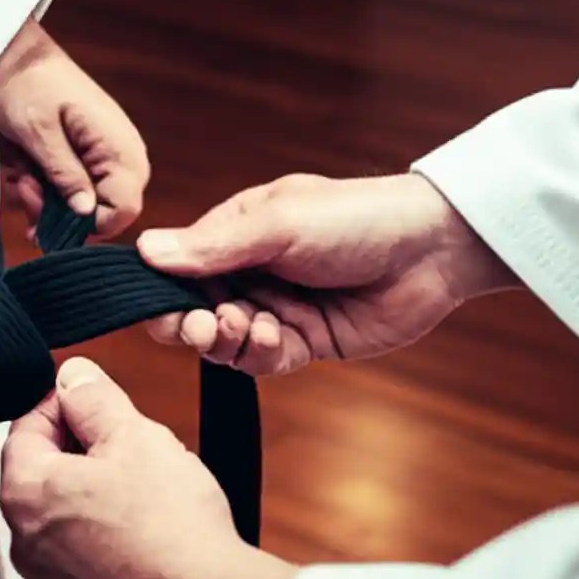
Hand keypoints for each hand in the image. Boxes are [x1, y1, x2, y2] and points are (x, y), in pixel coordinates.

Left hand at [0, 18, 149, 239]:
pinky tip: (26, 172)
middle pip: (105, 213)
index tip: (48, 215)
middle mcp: (122, 154)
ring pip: (86, 206)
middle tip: (26, 189)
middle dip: (62, 214)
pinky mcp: (89, 156)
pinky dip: (47, 189)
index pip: (124, 209)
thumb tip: (86, 213)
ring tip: (21, 176)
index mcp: (119, 146)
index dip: (87, 224)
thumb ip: (64, 174)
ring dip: (49, 201)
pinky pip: (75, 190)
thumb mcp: (38, 133)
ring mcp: (107, 156)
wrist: (14, 56)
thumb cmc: (27, 85)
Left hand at [0, 357, 295, 578]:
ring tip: (141, 481)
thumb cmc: (171, 529)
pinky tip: (143, 522)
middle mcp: (25, 539)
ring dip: (93, 486)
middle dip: (80, 445)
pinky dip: (103, 527)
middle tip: (124, 437)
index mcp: (26, 491)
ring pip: (63, 509)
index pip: (26, 425)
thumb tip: (74, 377)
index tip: (90, 397)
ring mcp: (49, 575)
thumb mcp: (134, 437)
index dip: (62, 401)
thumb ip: (94, 399)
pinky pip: (81, 546)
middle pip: (41, 469)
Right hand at [138, 174, 519, 375]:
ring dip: (227, 340)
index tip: (164, 308)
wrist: (431, 249)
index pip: (177, 269)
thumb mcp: (278, 226)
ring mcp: (275, 309)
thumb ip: (213, 247)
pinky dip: (258, 354)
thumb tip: (147, 251)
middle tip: (204, 326)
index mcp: (233, 234)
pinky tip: (270, 337)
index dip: (163, 293)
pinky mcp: (304, 341)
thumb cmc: (355, 218)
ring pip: (225, 342)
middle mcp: (248, 273)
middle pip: (194, 311)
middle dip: (191, 324)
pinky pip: (263, 360)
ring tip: (243, 325)